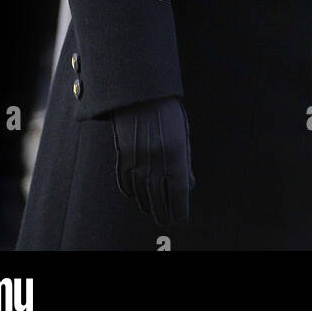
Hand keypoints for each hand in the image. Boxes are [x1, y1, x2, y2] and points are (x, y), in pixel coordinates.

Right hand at [111, 95, 193, 225]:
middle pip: (159, 199)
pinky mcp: (122, 155)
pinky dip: (130, 192)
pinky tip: (135, 196)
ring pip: (141, 194)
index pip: (179, 193)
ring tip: (152, 211)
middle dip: (163, 213)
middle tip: (167, 221)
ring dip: (147, 206)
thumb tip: (189, 185)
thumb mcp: (183, 131)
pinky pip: (125, 182)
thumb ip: (186, 160)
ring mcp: (137, 159)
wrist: (140, 89)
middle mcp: (156, 160)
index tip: (182, 218)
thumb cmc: (167, 109)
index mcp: (175, 153)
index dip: (180, 209)